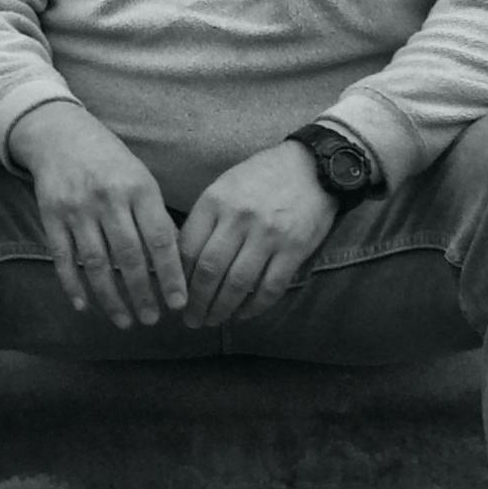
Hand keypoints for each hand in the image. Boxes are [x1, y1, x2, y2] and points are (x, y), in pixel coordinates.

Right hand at [17, 102, 186, 323]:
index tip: (180, 303)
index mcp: (138, 189)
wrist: (61, 135)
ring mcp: (77, 209)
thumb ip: (156, 217)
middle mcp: (108, 199)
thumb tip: (177, 263)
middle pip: (128, 256)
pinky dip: (73, 285)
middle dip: (142, 293)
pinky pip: (63, 258)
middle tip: (152, 320)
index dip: (171, 274)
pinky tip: (85, 307)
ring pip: (95, 263)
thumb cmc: (111, 163)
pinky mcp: (51, 216)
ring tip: (125, 321)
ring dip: (111, 298)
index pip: (159, 239)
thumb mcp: (141, 179)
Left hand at [177, 141, 339, 326]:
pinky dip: (254, 307)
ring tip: (213, 321)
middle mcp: (239, 218)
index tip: (177, 295)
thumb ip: (206, 219)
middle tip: (191, 320)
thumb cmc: (261, 177)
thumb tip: (183, 258)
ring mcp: (268, 234)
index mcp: (216, 201)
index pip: (188, 249)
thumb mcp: (225, 186)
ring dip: (222, 309)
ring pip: (238, 283)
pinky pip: (270, 287)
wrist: (311, 167)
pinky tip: (243, 314)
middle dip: (197, 302)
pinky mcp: (294, 248)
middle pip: (210, 270)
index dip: (180, 278)